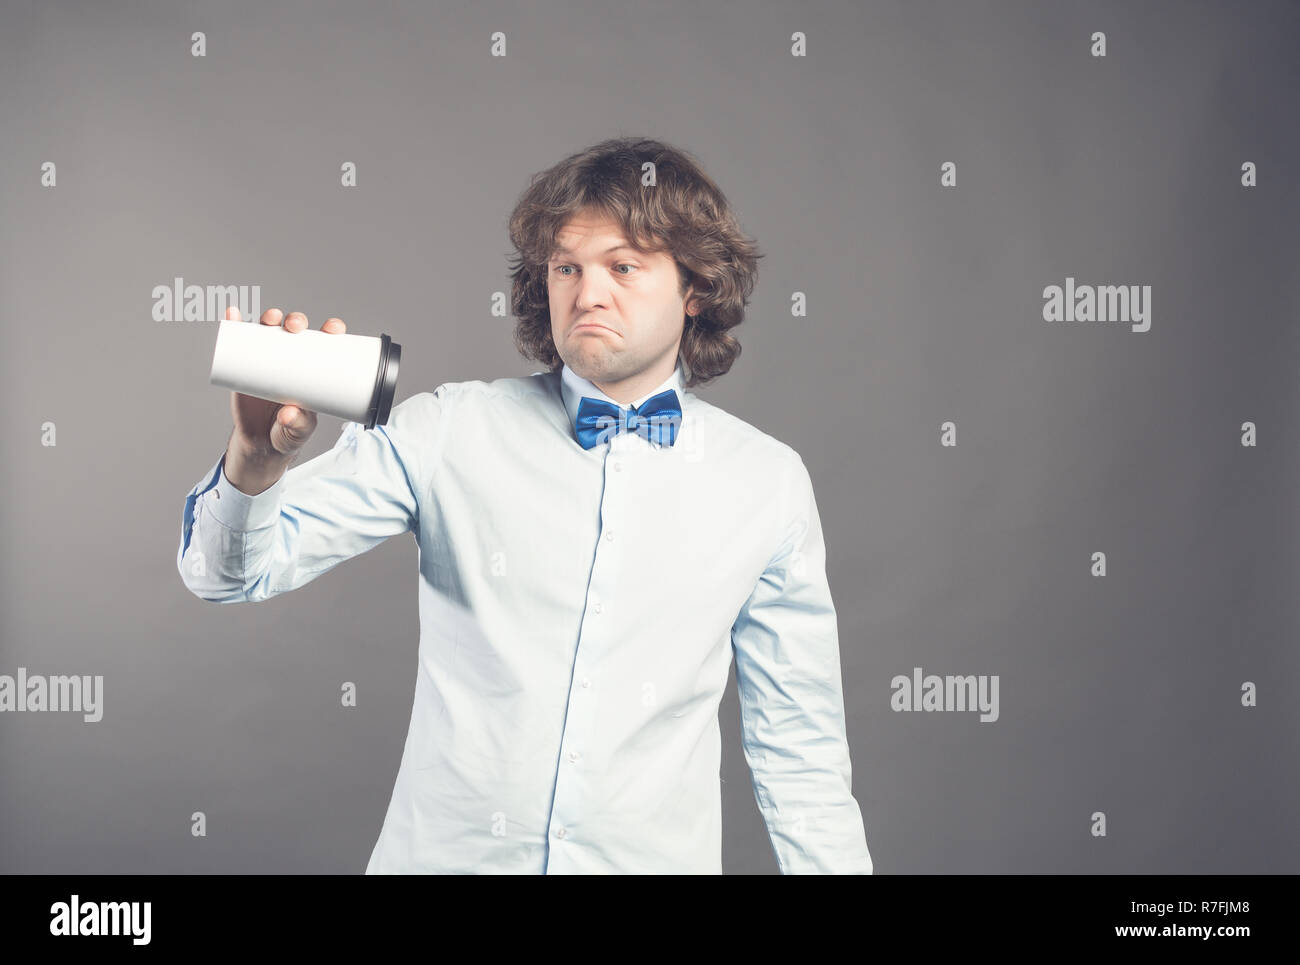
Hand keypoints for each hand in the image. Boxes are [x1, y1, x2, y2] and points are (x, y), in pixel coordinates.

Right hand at [226, 305, 348, 459]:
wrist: (260, 441)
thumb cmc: (288, 431)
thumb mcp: (299, 431)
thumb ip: (297, 424)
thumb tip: (288, 414)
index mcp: (313, 368)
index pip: (325, 343)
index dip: (331, 329)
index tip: (332, 329)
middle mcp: (291, 358)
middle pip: (295, 329)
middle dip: (296, 320)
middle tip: (294, 327)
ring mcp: (266, 358)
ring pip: (269, 329)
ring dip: (270, 317)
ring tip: (270, 319)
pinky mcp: (244, 364)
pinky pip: (239, 340)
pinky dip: (235, 324)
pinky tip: (233, 314)